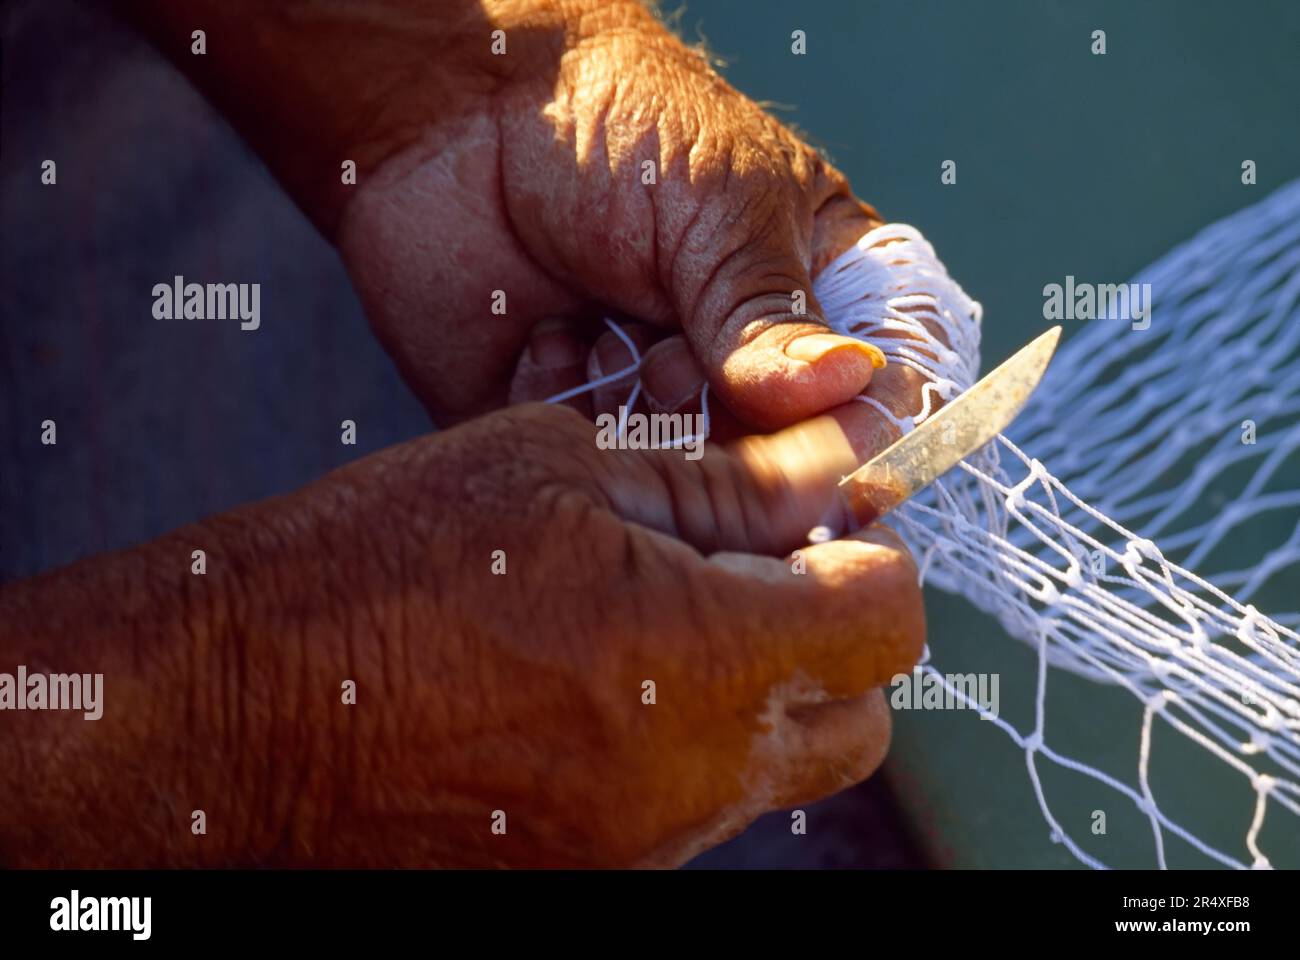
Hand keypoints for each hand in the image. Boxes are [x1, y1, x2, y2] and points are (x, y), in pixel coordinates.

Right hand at [0, 404, 922, 866]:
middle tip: (758, 571)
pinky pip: (695, 813)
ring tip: (664, 622)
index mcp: (692, 655)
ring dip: (764, 695)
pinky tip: (604, 685)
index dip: (870, 556)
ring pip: (779, 774)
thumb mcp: (552, 472)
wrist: (228, 716)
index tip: (823, 521)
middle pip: (857, 719)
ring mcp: (638, 845)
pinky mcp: (588, 877)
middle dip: (836, 638)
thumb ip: (716, 480)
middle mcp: (686, 776)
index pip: (885, 621)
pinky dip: (691, 746)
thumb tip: (829, 466)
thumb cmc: (375, 565)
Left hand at [127, 0, 958, 454]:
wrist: (463, 113)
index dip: (857, 434)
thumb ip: (771, 312)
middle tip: (674, 359)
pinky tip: (552, 341)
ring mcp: (660, 410)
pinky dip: (571, 422)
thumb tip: (847, 387)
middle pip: (782, 468)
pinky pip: (593, 480)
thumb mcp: (722, 204)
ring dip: (646, 423)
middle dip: (729, 430)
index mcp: (818, 302)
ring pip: (688, 489)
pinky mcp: (574, 434)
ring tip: (608, 332)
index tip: (819, 440)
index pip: (875, 397)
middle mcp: (745, 372)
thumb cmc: (618, 126)